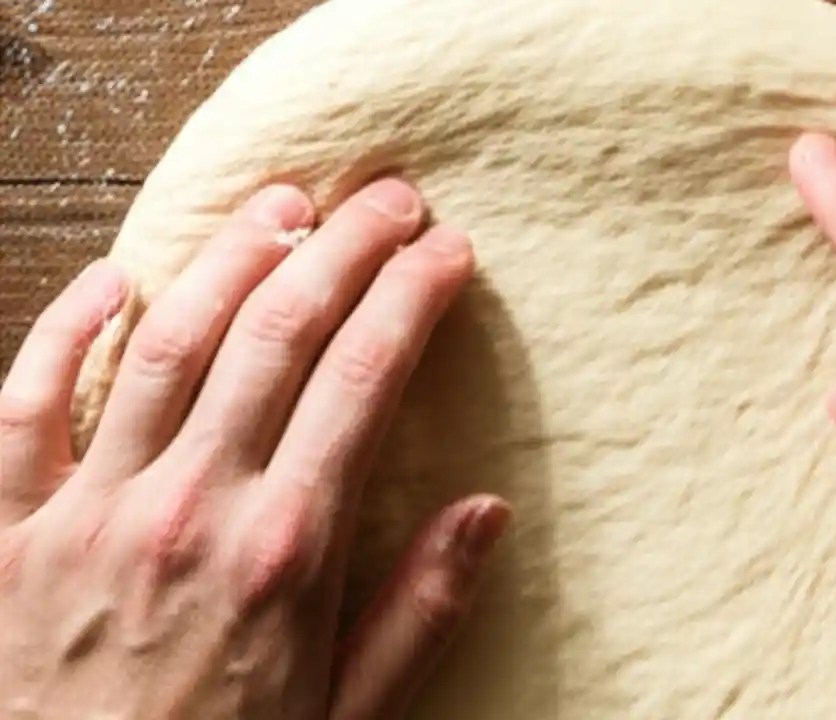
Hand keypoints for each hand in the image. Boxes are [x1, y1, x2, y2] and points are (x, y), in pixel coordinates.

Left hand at [0, 179, 509, 718]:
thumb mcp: (350, 715)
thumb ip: (419, 611)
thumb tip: (486, 513)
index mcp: (284, 553)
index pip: (364, 380)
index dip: (411, 297)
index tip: (446, 250)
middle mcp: (189, 510)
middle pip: (278, 334)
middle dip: (343, 248)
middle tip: (388, 198)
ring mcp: (89, 512)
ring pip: (167, 343)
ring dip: (232, 259)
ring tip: (283, 205)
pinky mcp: (6, 530)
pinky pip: (24, 404)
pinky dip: (67, 330)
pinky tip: (115, 278)